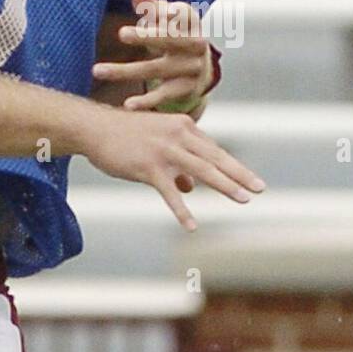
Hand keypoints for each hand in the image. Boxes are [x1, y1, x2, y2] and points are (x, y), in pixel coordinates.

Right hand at [79, 102, 265, 230]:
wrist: (93, 127)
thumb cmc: (124, 135)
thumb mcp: (156, 143)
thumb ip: (177, 164)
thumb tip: (191, 187)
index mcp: (182, 126)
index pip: (213, 149)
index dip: (233, 166)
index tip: (251, 180)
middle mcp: (177, 134)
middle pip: (215, 157)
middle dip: (239, 175)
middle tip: (260, 189)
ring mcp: (163, 150)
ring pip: (201, 170)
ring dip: (224, 186)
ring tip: (242, 200)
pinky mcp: (147, 167)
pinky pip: (169, 192)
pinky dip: (181, 209)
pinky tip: (192, 225)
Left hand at [91, 0, 213, 114]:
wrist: (200, 67)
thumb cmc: (174, 33)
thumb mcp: (165, 18)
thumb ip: (150, 5)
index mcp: (191, 21)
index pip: (182, 13)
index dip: (170, 11)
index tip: (155, 10)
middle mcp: (196, 44)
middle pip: (170, 39)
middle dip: (146, 36)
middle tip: (121, 33)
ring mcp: (192, 68)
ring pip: (155, 69)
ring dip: (125, 71)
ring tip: (97, 70)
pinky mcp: (185, 89)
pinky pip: (163, 95)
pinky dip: (146, 101)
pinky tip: (127, 105)